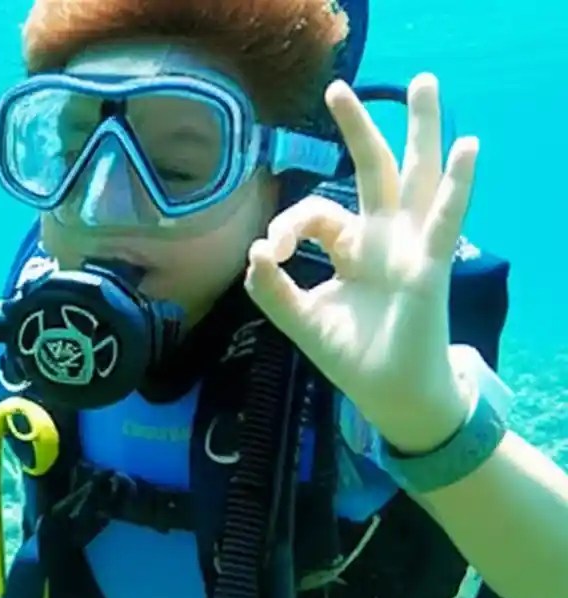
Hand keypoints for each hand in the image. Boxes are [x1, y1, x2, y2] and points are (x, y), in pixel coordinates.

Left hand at [244, 72, 475, 452]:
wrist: (388, 394)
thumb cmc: (352, 354)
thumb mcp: (301, 320)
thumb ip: (272, 290)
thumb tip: (253, 251)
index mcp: (351, 246)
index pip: (317, 214)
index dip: (288, 225)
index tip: (270, 252)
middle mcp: (382, 237)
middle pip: (373, 170)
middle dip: (358, 128)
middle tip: (338, 88)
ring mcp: (409, 246)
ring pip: (415, 177)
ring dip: (420, 130)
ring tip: (425, 84)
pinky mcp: (428, 266)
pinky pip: (444, 218)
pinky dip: (456, 184)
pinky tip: (464, 147)